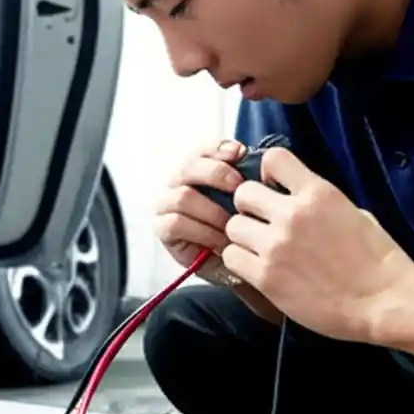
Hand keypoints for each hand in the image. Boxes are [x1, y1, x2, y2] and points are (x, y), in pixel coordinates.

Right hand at [154, 139, 245, 278]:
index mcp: (199, 171)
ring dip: (212, 212)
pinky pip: (177, 223)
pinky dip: (202, 232)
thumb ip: (247, 178)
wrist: (239, 265)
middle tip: (238, 186)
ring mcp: (167, 205)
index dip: (218, 148)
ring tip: (233, 226)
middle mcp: (178, 183)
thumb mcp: (250, 202)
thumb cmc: (243, 229)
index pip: (202, 150)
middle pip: (188, 167)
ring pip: (183, 196)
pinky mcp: (163, 229)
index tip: (240, 152)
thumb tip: (245, 154)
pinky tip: (221, 242)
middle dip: (216, 173)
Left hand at [220, 147, 413, 342]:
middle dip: (250, 208)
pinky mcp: (266, 277)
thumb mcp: (354, 213)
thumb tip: (297, 197)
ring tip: (260, 250)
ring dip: (243, 237)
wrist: (384, 301)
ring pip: (232, 226)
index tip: (272, 187)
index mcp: (319, 193)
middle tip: (262, 224)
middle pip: (243, 194)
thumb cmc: (377, 261)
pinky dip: (240, 262)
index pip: (274, 158)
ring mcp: (276, 245)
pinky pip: (231, 257)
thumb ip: (319, 202)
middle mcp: (293, 214)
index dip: (267, 173)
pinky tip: (258, 269)